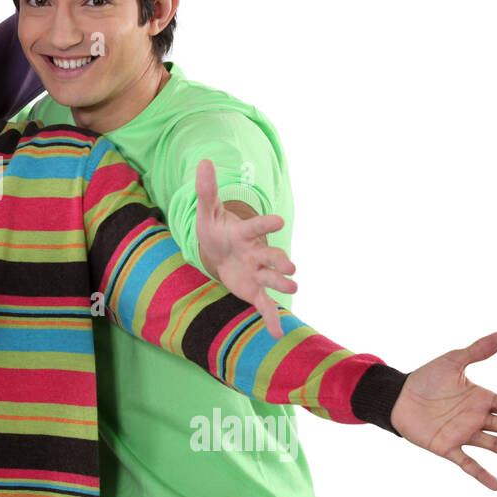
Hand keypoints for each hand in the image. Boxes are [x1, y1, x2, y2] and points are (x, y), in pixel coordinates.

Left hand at [194, 159, 296, 337]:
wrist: (219, 250)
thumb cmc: (216, 229)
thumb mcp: (207, 212)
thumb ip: (207, 190)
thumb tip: (203, 162)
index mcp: (243, 233)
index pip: (254, 227)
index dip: (265, 224)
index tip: (278, 220)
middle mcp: (256, 253)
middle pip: (270, 256)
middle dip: (279, 261)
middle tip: (290, 266)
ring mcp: (257, 273)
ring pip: (272, 279)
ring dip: (282, 284)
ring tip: (293, 288)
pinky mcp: (254, 290)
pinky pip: (265, 305)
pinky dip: (271, 319)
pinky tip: (277, 334)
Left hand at [392, 332, 496, 489]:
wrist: (396, 396)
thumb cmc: (425, 379)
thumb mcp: (452, 361)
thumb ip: (477, 351)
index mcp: (482, 399)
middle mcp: (477, 418)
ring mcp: (464, 433)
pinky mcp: (447, 446)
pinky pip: (466, 462)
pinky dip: (481, 474)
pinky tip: (496, 485)